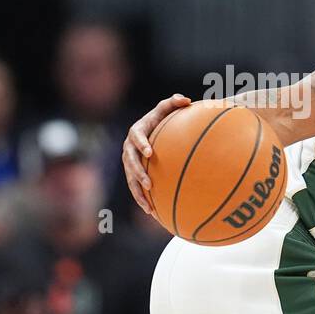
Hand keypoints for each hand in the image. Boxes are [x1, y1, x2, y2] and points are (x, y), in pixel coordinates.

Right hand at [122, 94, 191, 214]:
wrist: (152, 132)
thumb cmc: (161, 118)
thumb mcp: (166, 108)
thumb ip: (174, 102)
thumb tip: (186, 100)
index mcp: (136, 132)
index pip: (136, 137)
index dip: (141, 144)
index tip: (150, 153)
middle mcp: (129, 148)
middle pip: (130, 163)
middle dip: (137, 174)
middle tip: (148, 184)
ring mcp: (128, 162)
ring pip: (130, 180)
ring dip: (138, 193)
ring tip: (148, 206)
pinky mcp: (132, 174)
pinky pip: (135, 189)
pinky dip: (142, 200)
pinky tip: (153, 213)